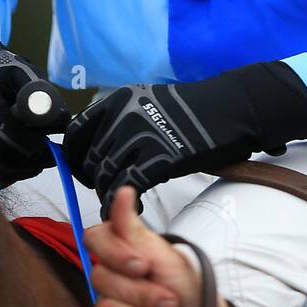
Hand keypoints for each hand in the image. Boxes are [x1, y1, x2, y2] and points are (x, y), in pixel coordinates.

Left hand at [63, 61, 306, 218]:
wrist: (230, 107)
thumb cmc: (192, 109)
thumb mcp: (148, 103)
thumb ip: (121, 120)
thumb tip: (98, 146)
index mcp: (118, 100)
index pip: (77, 133)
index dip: (76, 159)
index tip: (84, 172)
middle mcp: (123, 115)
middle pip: (92, 160)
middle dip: (97, 181)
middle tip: (110, 192)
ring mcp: (141, 136)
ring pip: (107, 177)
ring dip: (111, 196)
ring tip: (123, 204)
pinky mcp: (160, 157)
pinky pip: (129, 188)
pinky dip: (128, 203)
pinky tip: (138, 207)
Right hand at [85, 186, 233, 306]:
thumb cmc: (191, 293)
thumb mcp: (167, 257)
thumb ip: (135, 229)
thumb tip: (124, 189)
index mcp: (124, 253)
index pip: (94, 239)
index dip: (116, 254)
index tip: (143, 266)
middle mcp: (112, 278)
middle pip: (101, 278)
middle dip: (142, 293)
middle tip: (169, 299)